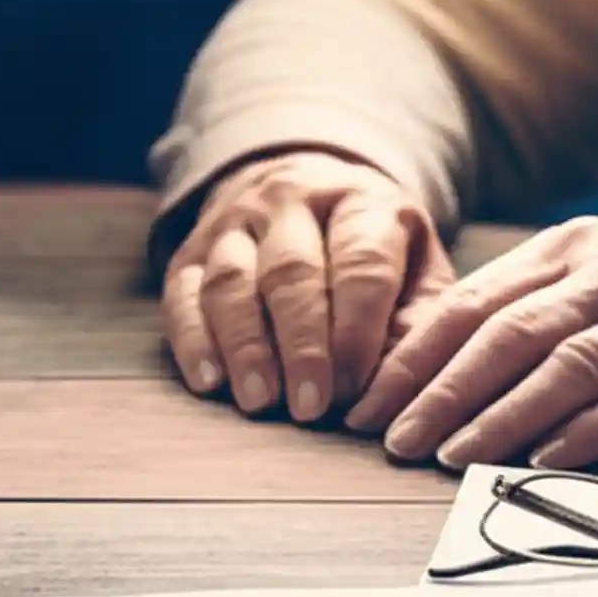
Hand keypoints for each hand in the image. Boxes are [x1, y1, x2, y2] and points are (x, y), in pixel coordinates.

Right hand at [161, 150, 453, 420]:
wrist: (302, 189)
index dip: (357, 331)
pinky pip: (182, 294)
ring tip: (260, 401)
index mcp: (360, 200)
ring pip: (232, 281)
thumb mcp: (413, 267)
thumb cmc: (368, 249)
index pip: (360, 263)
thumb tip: (393, 387)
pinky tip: (210, 380)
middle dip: (302, 346)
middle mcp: (291, 200)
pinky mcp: (190, 251)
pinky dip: (193, 339)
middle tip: (309, 407)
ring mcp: (234, 222)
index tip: (355, 390)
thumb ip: (414, 322)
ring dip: (245, 347)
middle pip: (292, 273)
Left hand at [344, 215, 597, 468]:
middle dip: (438, 391)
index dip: (412, 356)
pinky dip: (587, 431)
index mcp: (568, 248)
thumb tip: (438, 355)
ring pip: (562, 367)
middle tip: (392, 439)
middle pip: (504, 334)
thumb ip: (529, 301)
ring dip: (499, 416)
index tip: (369, 401)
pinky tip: (544, 460)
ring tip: (450, 456)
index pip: (469, 303)